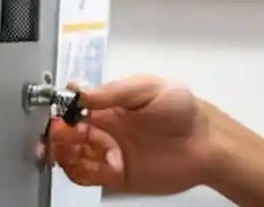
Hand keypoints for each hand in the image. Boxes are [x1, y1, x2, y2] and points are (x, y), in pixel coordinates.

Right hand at [41, 74, 214, 195]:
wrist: (205, 144)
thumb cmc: (182, 111)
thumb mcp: (149, 88)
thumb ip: (114, 91)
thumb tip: (81, 91)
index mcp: (109, 104)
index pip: (74, 105)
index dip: (63, 107)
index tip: (62, 109)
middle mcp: (104, 128)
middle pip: (66, 131)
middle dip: (58, 131)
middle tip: (62, 129)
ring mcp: (107, 152)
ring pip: (70, 154)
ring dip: (65, 150)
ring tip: (76, 145)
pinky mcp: (113, 176)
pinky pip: (85, 175)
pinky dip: (81, 169)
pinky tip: (100, 160)